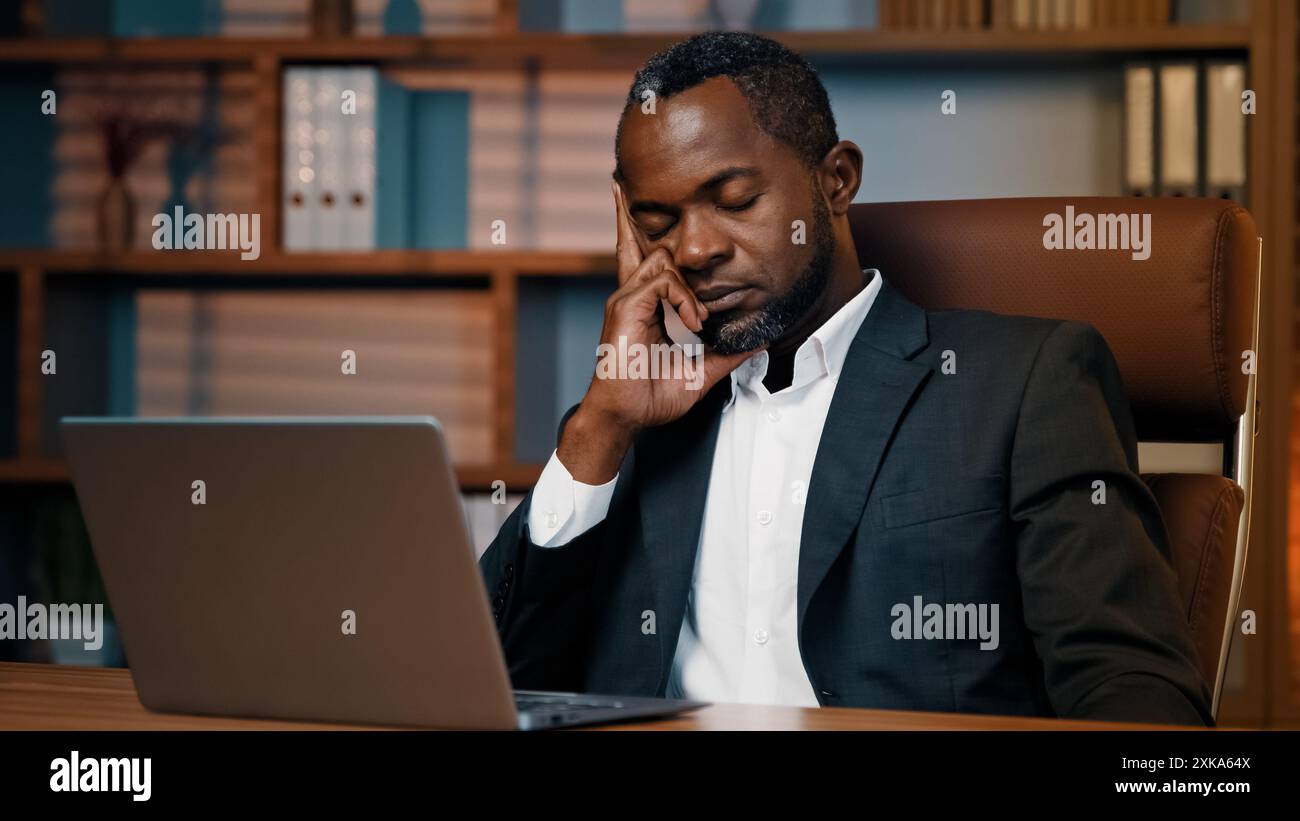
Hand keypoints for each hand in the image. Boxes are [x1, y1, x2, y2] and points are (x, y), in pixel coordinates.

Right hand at [556, 182, 757, 482]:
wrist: (626, 415)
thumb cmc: (652, 396)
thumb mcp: (701, 372)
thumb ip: (727, 354)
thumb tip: (759, 343)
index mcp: (644, 306)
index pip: (640, 260)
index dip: (634, 231)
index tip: (626, 201)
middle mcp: (632, 296)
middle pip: (638, 244)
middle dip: (633, 218)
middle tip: (621, 187)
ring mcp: (626, 299)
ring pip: (662, 260)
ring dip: (688, 285)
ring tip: (697, 320)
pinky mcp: (626, 307)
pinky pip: (662, 282)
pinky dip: (684, 299)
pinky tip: (692, 322)